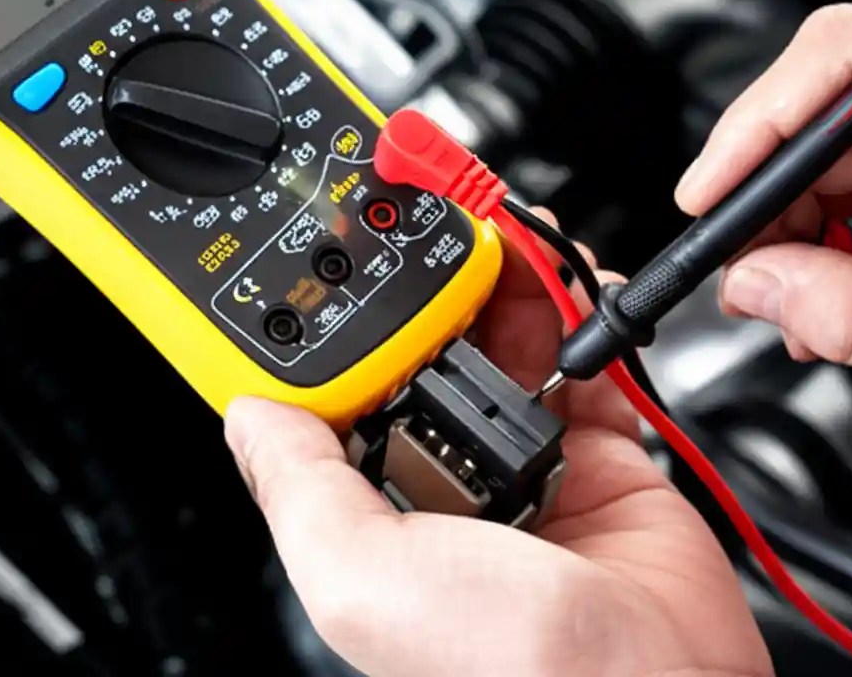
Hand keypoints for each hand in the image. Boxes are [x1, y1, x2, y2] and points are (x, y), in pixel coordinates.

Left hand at [223, 214, 771, 676]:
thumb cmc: (511, 668)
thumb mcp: (363, 577)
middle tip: (438, 220)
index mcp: (376, 508)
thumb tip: (249, 416)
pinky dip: (586, 313)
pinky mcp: (602, 451)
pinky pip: (588, 360)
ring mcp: (525, 462)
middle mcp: (447, 481)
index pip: (340, 391)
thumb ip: (301, 490)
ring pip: (507, 340)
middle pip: (429, 350)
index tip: (335, 248)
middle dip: (433, 284)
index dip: (338, 319)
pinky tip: (577, 290)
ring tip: (512, 239)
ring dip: (510, 283)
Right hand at [676, 2, 851, 432]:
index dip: (761, 128)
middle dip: (766, 195)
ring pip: (821, 148)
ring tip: (785, 295)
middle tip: (736, 265)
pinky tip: (815, 286)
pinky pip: (844, 180)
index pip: (849, 60)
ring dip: (785, 226)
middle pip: (822, 105)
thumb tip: (755, 286)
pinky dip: (814, 237)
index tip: (710, 196)